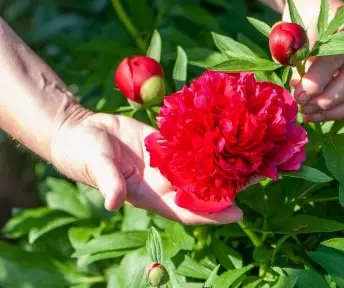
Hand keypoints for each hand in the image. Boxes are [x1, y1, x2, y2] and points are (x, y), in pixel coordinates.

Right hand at [50, 108, 242, 224]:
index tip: (239, 213)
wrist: (82, 133)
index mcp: (151, 195)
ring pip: (203, 166)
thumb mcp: (96, 166)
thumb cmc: (84, 154)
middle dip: (230, 187)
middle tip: (260, 177)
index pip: (186, 210)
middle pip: (203, 189)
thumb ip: (108, 182)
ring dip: (226, 163)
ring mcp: (169, 163)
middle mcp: (166, 182)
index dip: (211, 214)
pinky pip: (193, 144)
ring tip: (255, 154)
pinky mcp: (168, 144)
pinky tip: (229, 130)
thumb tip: (113, 204)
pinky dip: (210, 140)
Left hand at [285, 0, 343, 121]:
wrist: (314, 14)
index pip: (336, 60)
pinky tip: (314, 116)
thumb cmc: (304, 22)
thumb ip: (299, 59)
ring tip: (307, 114)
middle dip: (325, 100)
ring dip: (333, 111)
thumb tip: (299, 89)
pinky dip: (336, 113)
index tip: (298, 95)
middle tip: (302, 105)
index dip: (317, 81)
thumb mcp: (298, 34)